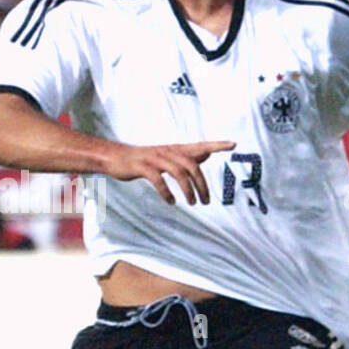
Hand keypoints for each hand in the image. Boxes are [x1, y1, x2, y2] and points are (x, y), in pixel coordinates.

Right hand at [105, 140, 235, 205]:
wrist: (116, 157)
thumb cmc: (144, 159)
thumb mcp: (167, 156)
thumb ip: (187, 154)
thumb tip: (207, 152)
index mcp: (175, 149)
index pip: (200, 146)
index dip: (216, 144)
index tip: (232, 144)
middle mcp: (168, 152)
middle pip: (192, 165)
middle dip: (202, 184)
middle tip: (206, 201)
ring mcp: (155, 159)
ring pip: (178, 173)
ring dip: (188, 190)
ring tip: (193, 203)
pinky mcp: (142, 167)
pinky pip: (159, 180)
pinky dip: (167, 192)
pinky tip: (171, 201)